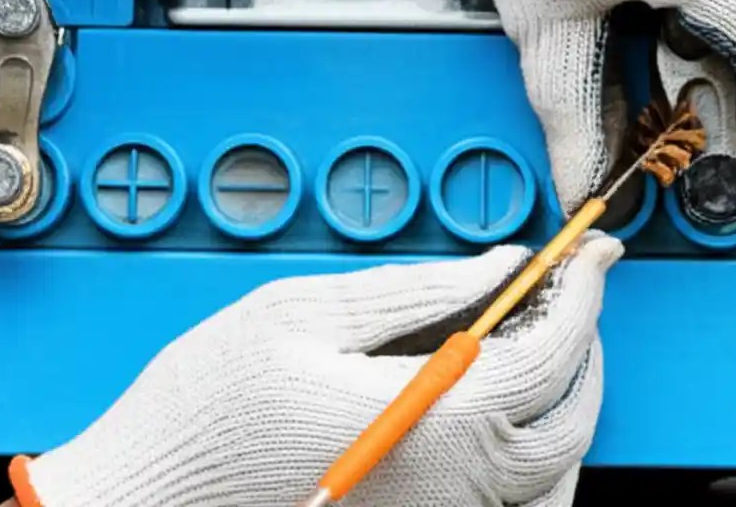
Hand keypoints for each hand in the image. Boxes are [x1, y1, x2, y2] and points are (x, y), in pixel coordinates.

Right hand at [12, 234, 622, 506]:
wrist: (146, 495)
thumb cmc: (208, 411)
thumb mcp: (306, 315)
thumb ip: (418, 289)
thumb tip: (497, 265)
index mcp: (434, 418)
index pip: (550, 350)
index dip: (582, 292)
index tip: (589, 253)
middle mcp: (452, 481)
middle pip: (569, 415)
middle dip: (586, 344)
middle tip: (571, 293)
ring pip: (554, 470)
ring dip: (569, 403)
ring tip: (546, 345)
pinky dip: (536, 462)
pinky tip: (512, 420)